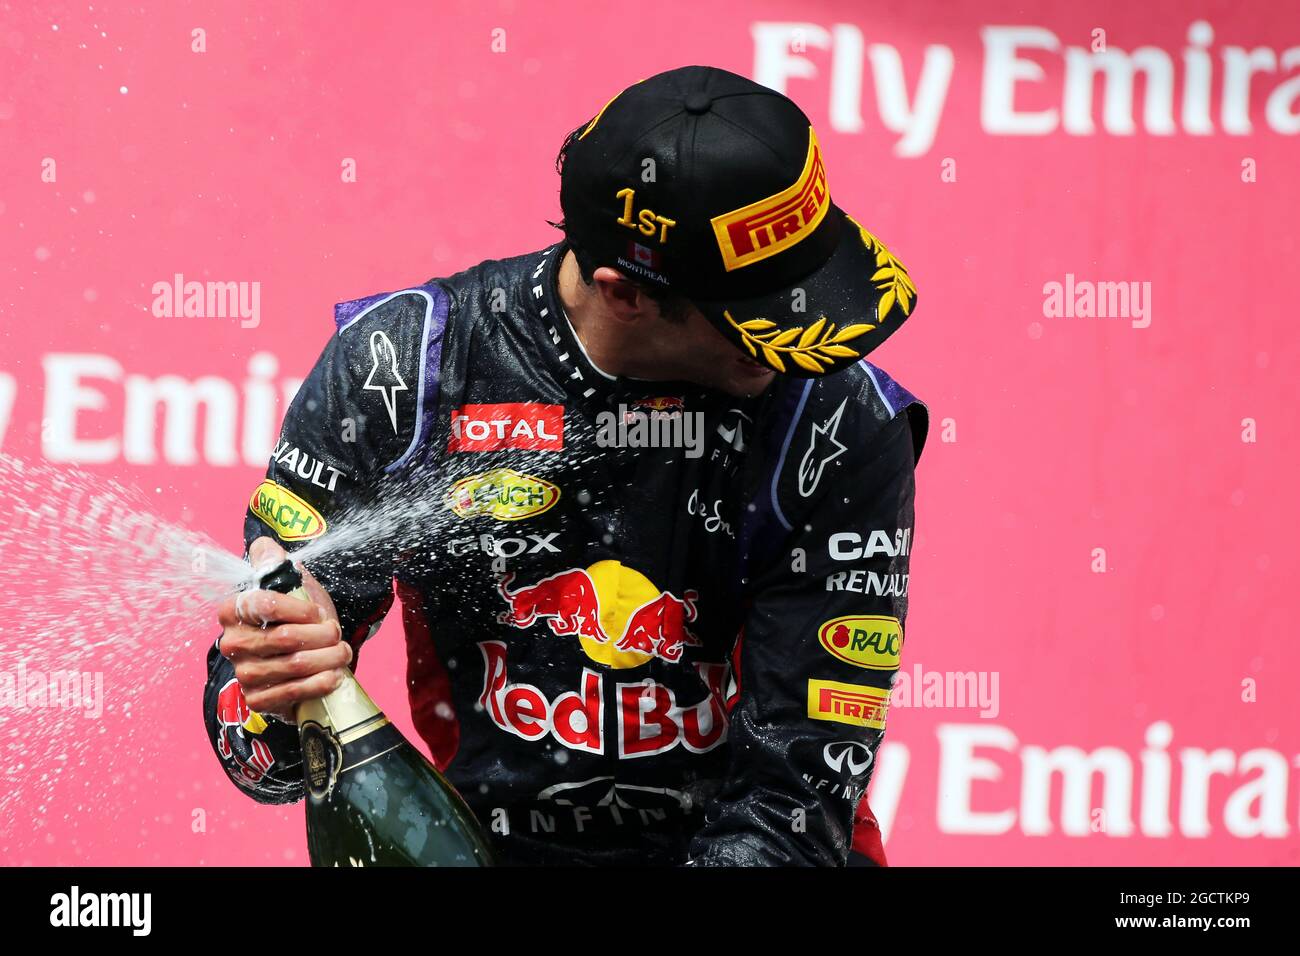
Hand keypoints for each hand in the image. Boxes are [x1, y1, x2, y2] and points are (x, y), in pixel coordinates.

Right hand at [215, 536, 348, 720]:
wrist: (307, 658)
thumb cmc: (299, 620)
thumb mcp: (294, 587)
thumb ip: (277, 565)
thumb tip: (264, 547)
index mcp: (233, 610)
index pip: (264, 604)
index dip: (300, 609)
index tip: (319, 613)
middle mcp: (232, 643)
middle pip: (285, 637)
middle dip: (322, 635)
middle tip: (336, 634)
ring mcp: (244, 674)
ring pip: (294, 664)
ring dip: (328, 658)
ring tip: (341, 652)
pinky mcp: (257, 699)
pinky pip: (294, 691)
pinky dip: (320, 682)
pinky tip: (333, 675)